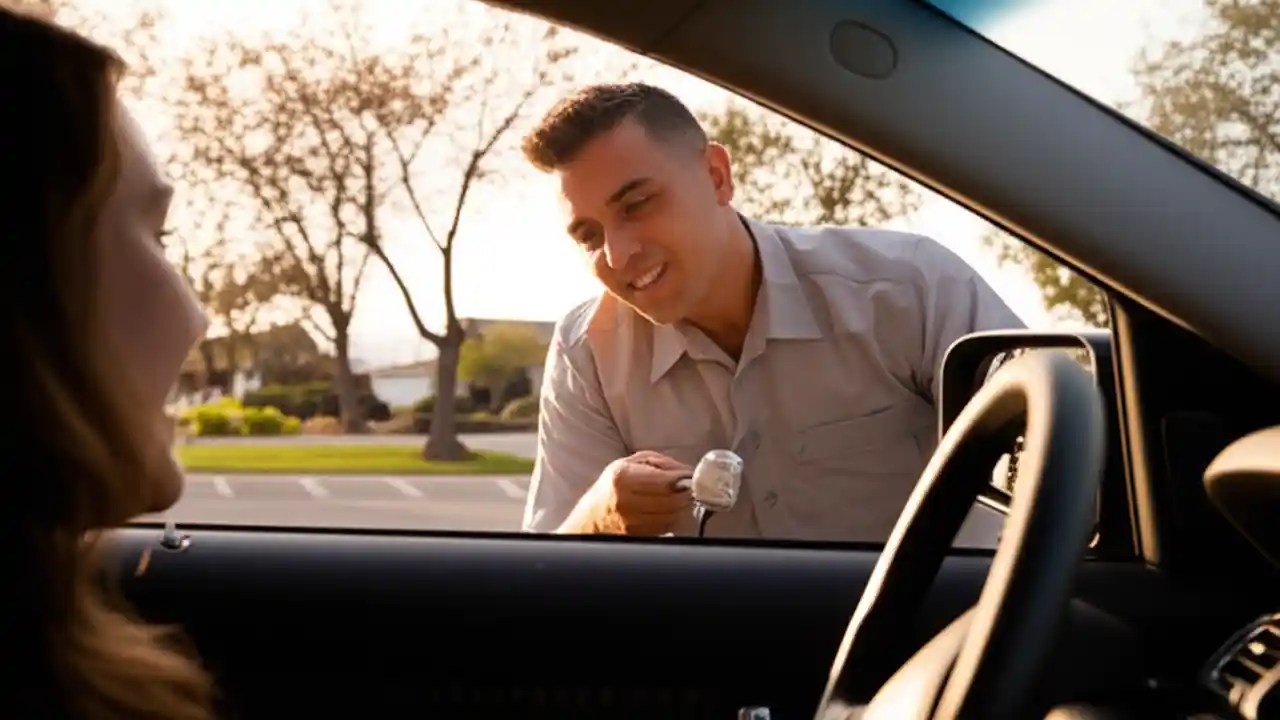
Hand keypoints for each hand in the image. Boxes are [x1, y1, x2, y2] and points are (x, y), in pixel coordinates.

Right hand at [557, 451, 692, 535]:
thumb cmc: (613, 486)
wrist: (593, 517)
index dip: (683, 479)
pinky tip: (669, 511)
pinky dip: (673, 519)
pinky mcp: (638, 537)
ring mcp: (631, 523)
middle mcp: (626, 501)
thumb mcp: (632, 463)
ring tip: (677, 499)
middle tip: (688, 488)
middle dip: (685, 493)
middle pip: (672, 500)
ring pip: (673, 515)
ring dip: (681, 507)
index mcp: (623, 477)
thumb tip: (687, 473)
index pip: (666, 481)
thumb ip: (661, 463)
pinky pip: (667, 527)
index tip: (689, 477)